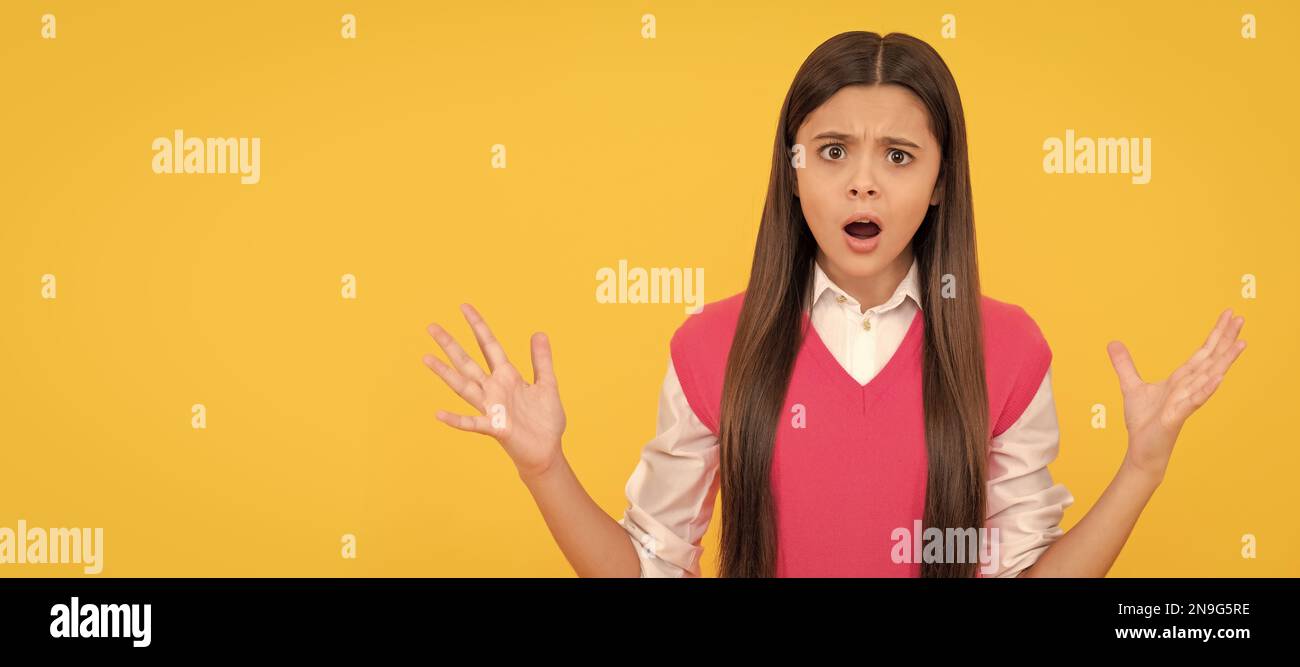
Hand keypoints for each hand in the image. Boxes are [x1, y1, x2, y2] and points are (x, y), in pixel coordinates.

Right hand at [422, 303, 566, 479]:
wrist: (547, 451)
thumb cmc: (545, 421)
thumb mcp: (547, 384)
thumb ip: (541, 360)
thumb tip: (539, 332)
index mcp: (507, 376)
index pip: (488, 345)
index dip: (478, 326)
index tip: (464, 306)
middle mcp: (494, 389)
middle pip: (468, 362)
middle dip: (451, 344)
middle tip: (431, 326)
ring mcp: (491, 407)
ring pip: (464, 386)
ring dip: (445, 373)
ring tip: (426, 358)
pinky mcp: (495, 427)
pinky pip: (472, 422)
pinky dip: (456, 419)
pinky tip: (438, 414)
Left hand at [1106, 308, 1246, 481]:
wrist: (1142, 450)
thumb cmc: (1144, 422)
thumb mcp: (1130, 386)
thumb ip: (1124, 365)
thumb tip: (1113, 342)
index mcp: (1181, 379)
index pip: (1202, 353)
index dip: (1215, 334)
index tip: (1229, 315)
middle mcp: (1188, 387)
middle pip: (1210, 359)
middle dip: (1225, 339)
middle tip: (1241, 317)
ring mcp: (1185, 401)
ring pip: (1208, 377)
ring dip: (1224, 361)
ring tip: (1241, 343)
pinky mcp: (1177, 416)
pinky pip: (1194, 400)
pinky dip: (1207, 388)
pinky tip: (1219, 376)